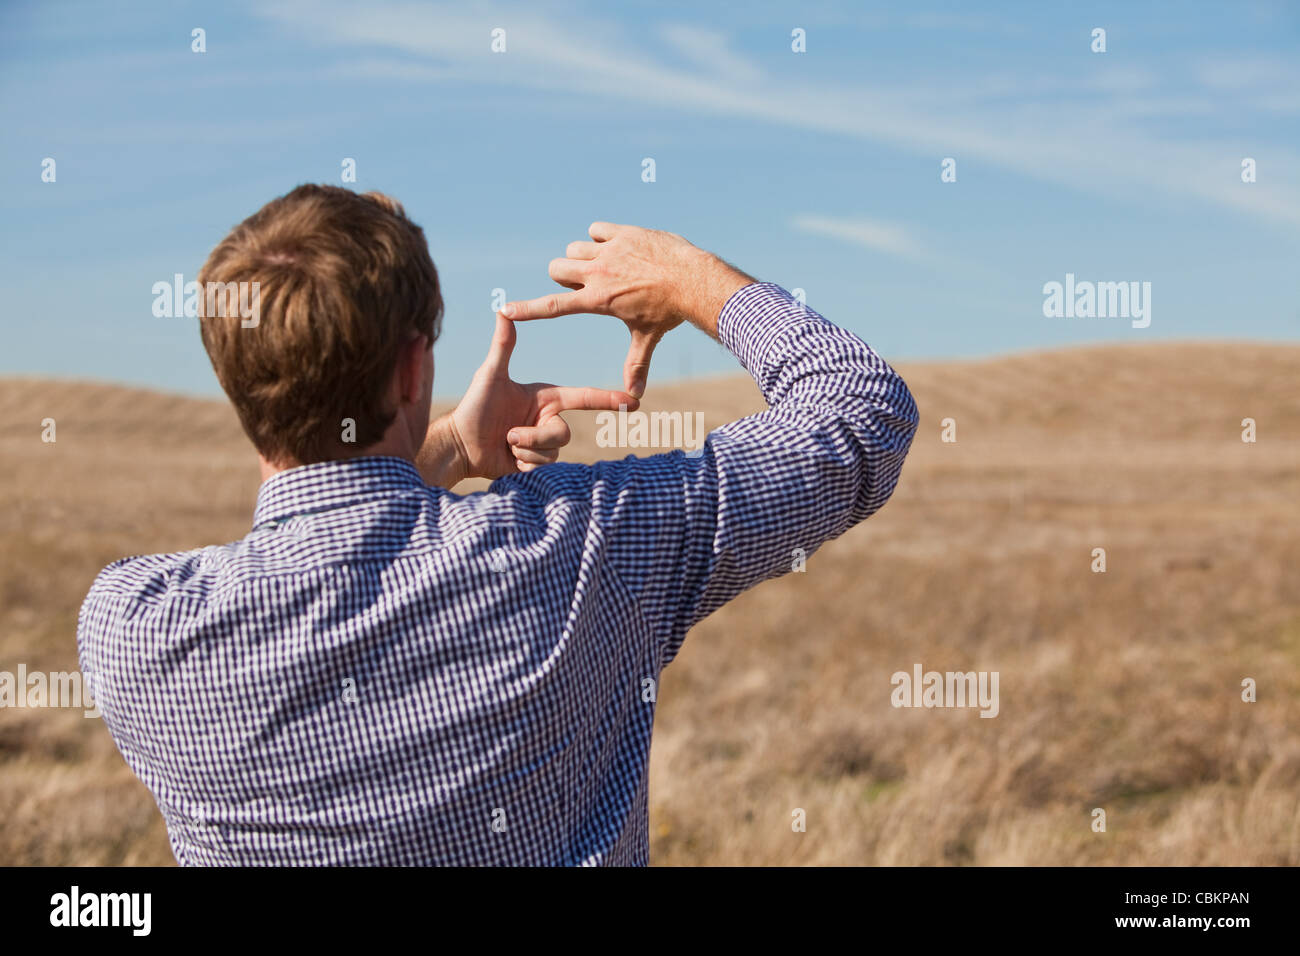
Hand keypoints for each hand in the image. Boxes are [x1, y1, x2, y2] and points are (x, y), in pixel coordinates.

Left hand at [425, 313, 637, 483]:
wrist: (459, 444)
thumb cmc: (474, 406)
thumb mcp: (490, 375)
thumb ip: (503, 346)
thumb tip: (503, 310)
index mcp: (545, 398)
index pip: (583, 397)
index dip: (608, 399)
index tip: (633, 400)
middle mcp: (547, 419)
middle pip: (564, 433)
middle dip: (535, 436)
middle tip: (509, 434)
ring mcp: (542, 443)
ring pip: (553, 452)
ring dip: (526, 450)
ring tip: (505, 443)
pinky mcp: (535, 464)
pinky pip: (542, 467)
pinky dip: (523, 464)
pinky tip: (507, 458)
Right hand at [502, 222, 752, 397]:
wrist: (693, 279)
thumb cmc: (669, 311)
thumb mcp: (647, 337)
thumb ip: (637, 365)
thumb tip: (635, 398)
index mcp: (597, 300)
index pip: (553, 307)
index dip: (527, 310)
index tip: (505, 310)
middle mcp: (597, 273)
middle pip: (557, 270)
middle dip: (565, 279)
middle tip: (588, 287)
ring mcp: (609, 250)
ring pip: (575, 248)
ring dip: (582, 258)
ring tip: (605, 268)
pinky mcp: (622, 233)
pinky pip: (596, 229)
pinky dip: (601, 238)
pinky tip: (618, 248)